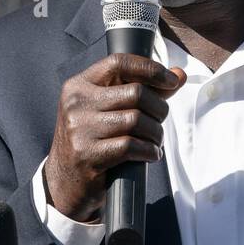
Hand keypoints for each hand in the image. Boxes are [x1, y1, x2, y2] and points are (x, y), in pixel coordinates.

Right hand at [43, 52, 186, 222]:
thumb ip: (144, 90)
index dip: (150, 68)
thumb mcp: (108, 110)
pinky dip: (149, 151)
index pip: (119, 63)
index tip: (172, 80)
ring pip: (137, 120)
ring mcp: (79, 129)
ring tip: (155, 141)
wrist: (64, 182)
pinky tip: (150, 155)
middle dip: (158, 108)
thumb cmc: (93, 140)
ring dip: (156, 133)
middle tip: (160, 121)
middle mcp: (76, 103)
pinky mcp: (87, 154)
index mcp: (79, 85)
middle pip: (136, 93)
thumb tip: (179, 75)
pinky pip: (131, 146)